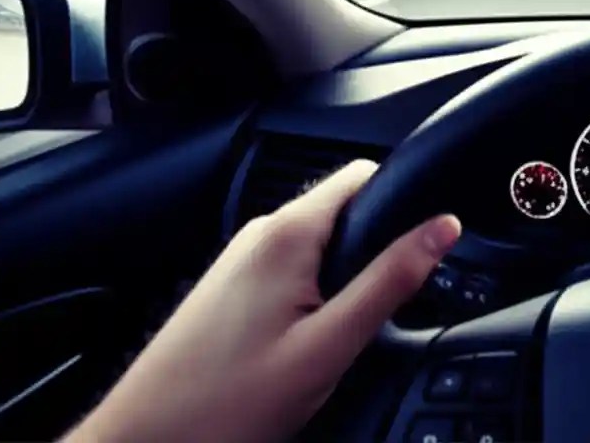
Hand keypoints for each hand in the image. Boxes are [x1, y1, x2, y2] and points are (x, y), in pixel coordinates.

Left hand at [66, 160, 460, 442]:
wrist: (147, 440)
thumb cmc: (226, 402)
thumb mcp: (329, 344)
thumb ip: (390, 281)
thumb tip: (442, 229)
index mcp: (286, 233)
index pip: (362, 174)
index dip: (405, 198)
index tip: (430, 238)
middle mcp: (259, 235)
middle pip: (344, 210)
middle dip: (377, 247)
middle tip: (390, 304)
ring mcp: (241, 260)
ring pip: (319, 244)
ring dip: (347, 276)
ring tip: (348, 331)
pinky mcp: (232, 288)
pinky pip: (293, 270)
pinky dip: (317, 294)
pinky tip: (313, 341)